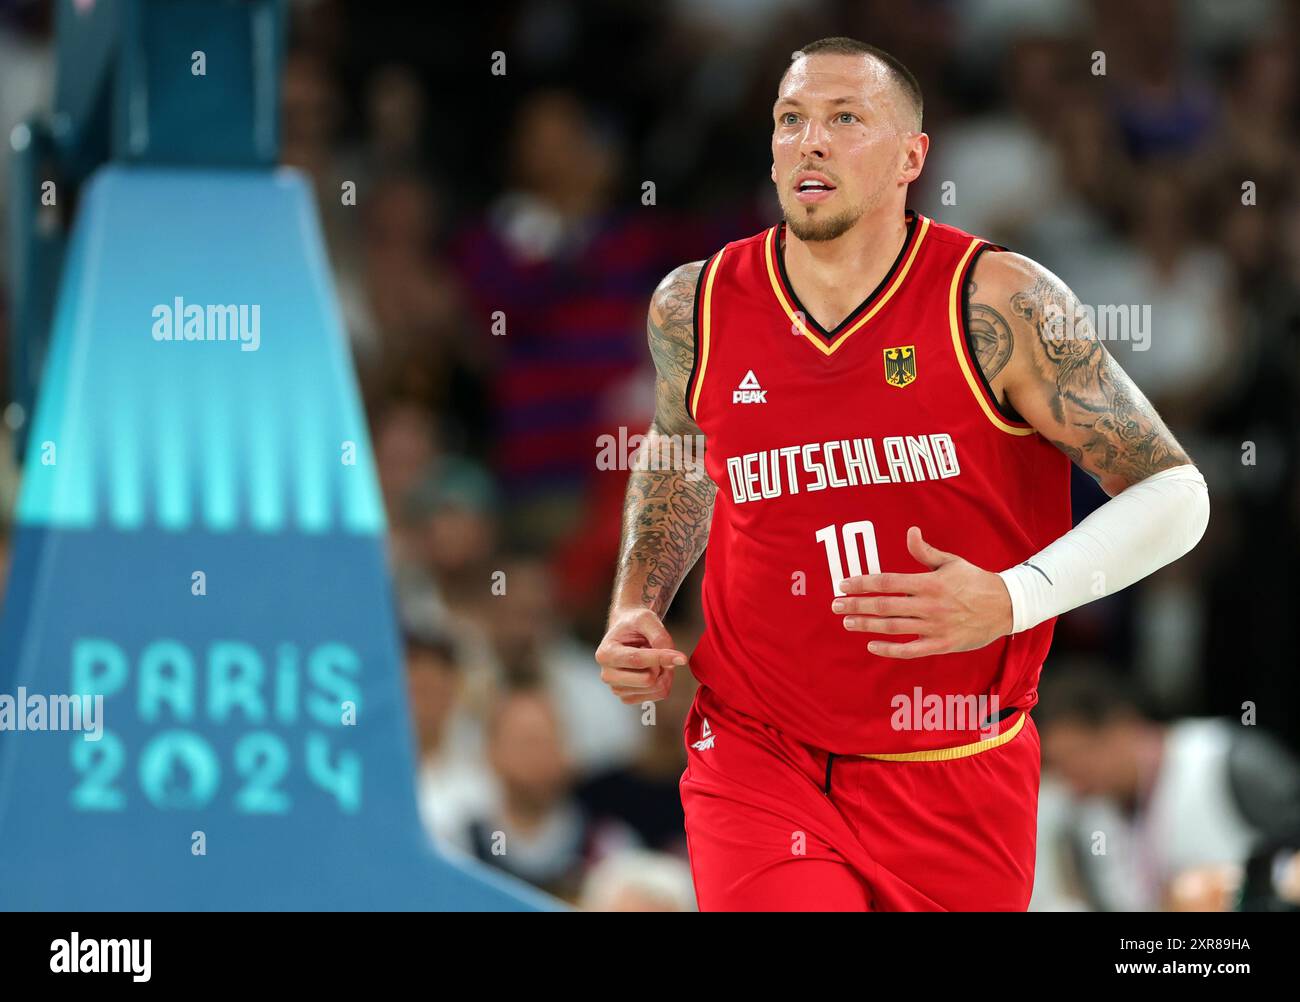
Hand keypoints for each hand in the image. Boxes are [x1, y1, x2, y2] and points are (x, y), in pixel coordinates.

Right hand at [595, 606, 686, 702]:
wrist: (626, 631)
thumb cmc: (634, 623)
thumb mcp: (646, 619)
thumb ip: (660, 637)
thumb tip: (676, 661)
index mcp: (606, 653)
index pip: (638, 660)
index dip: (661, 658)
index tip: (681, 657)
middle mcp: (607, 674)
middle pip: (647, 680)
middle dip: (661, 666)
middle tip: (659, 651)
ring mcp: (616, 688)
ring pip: (654, 688)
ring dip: (663, 673)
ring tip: (653, 658)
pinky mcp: (628, 697)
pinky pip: (657, 695)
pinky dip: (662, 682)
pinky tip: (653, 669)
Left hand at [830, 526, 1013, 658]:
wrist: (1006, 606)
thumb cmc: (975, 580)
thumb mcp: (951, 561)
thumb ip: (925, 551)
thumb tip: (909, 532)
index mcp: (929, 582)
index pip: (887, 582)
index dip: (862, 583)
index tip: (843, 584)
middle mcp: (929, 605)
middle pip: (884, 605)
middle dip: (856, 605)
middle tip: (835, 605)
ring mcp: (935, 627)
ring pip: (893, 627)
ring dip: (866, 625)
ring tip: (847, 622)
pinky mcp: (942, 645)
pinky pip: (910, 650)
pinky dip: (889, 649)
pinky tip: (871, 646)